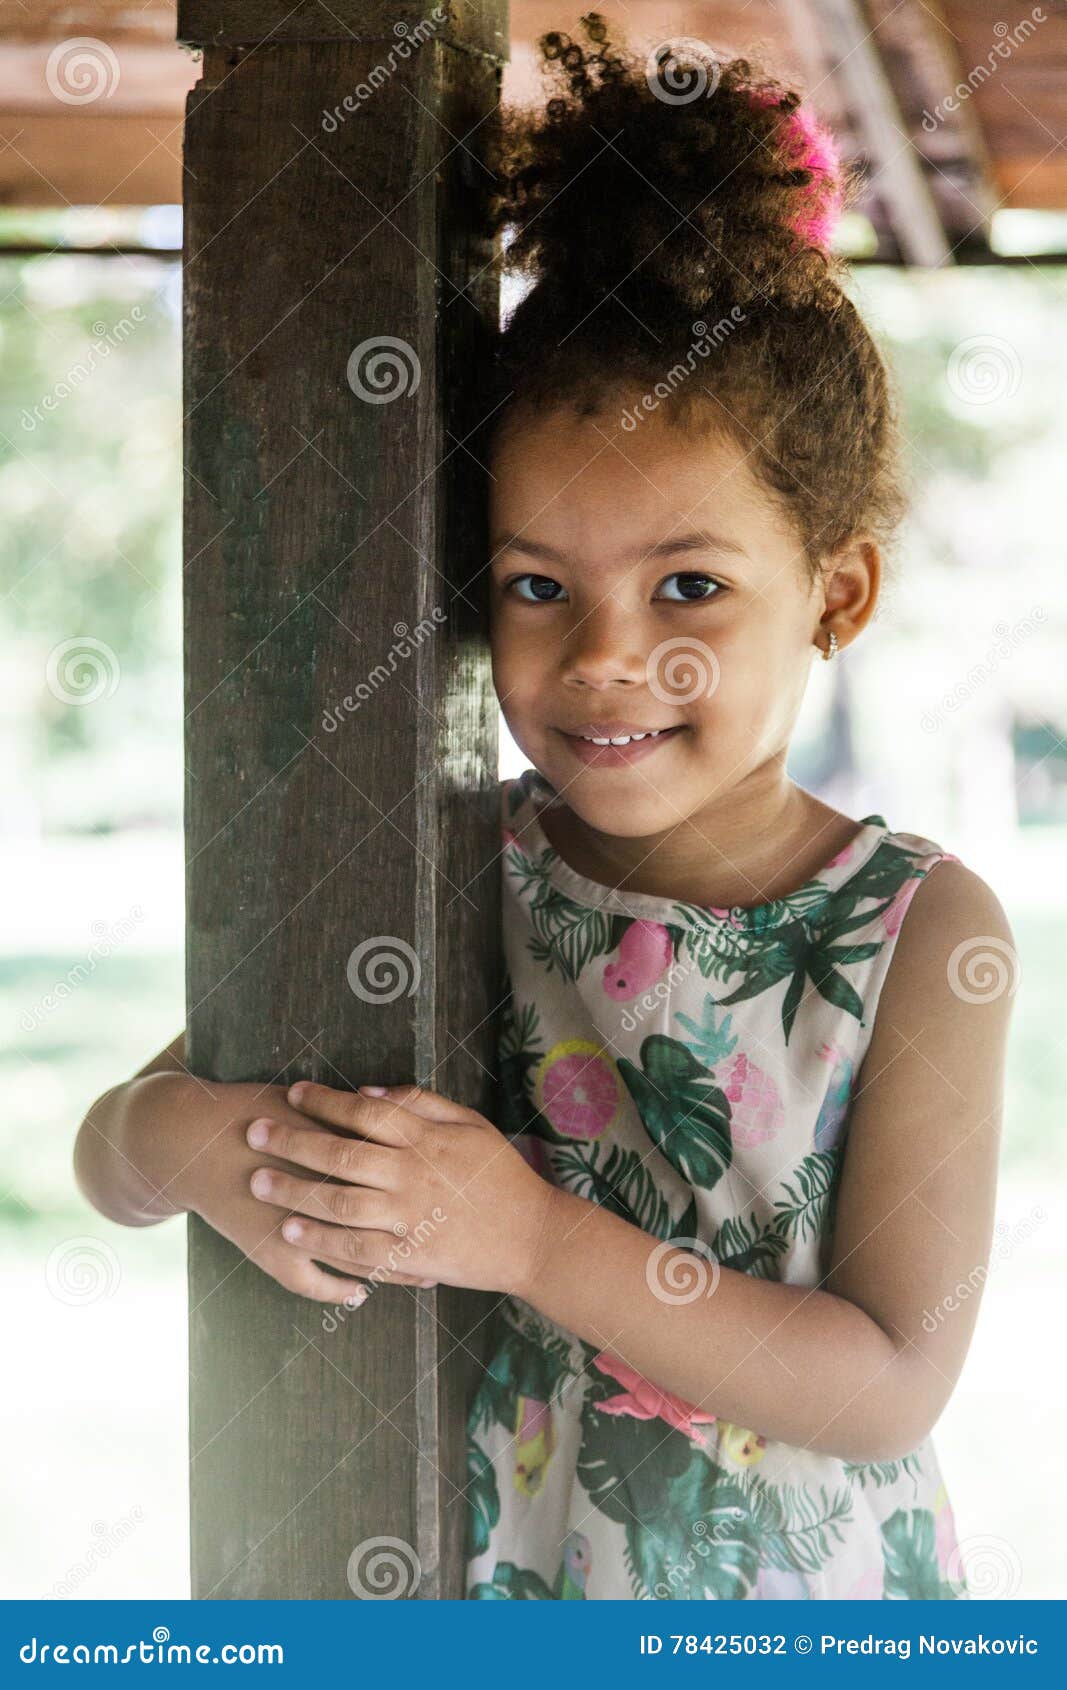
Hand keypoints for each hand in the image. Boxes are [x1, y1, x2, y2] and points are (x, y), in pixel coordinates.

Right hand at [142, 1072, 435, 1303]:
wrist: (196, 1137)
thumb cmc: (256, 1111)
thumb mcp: (312, 1104)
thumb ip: (352, 1113)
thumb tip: (392, 1108)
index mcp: (341, 1152)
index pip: (403, 1181)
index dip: (437, 1197)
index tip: (462, 1206)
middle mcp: (325, 1194)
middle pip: (392, 1225)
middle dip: (427, 1240)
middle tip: (455, 1249)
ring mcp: (299, 1227)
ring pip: (358, 1259)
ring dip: (393, 1271)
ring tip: (422, 1277)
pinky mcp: (271, 1250)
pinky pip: (311, 1283)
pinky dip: (337, 1290)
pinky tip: (358, 1294)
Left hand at [242, 1080, 558, 1298]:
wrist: (533, 1237)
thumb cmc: (502, 1176)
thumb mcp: (472, 1124)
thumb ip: (423, 1103)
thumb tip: (370, 1088)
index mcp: (427, 1139)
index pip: (366, 1111)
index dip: (325, 1100)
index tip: (293, 1092)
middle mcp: (413, 1175)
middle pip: (341, 1154)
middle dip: (292, 1141)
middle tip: (253, 1132)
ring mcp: (409, 1217)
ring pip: (340, 1202)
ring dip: (295, 1191)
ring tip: (259, 1181)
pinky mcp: (410, 1254)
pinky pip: (356, 1247)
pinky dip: (320, 1239)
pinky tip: (290, 1231)